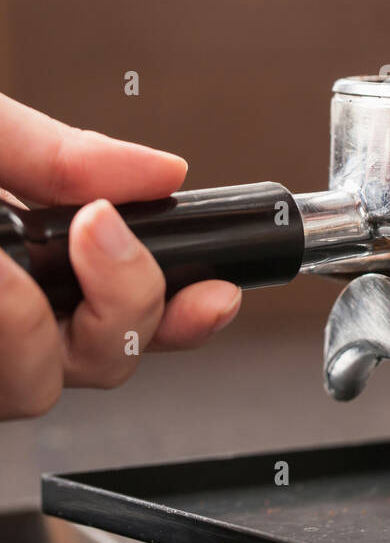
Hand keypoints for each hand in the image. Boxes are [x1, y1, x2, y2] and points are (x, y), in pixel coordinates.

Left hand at [0, 94, 240, 419]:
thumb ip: (66, 155)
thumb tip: (164, 173)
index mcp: (40, 256)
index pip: (139, 308)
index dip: (188, 313)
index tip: (215, 292)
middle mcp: (18, 310)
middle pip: (109, 359)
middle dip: (125, 304)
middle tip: (97, 231)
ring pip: (42, 387)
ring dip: (34, 325)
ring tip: (7, 263)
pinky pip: (6, 384)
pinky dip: (6, 324)